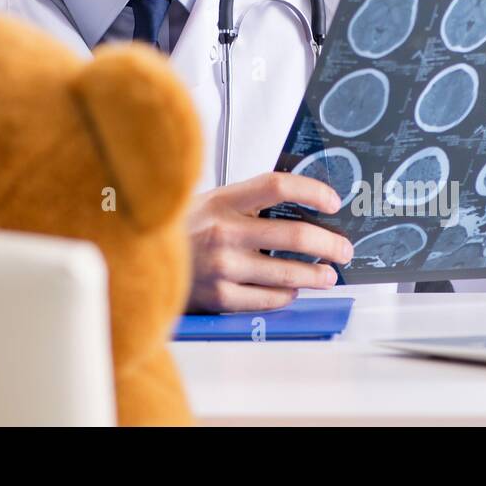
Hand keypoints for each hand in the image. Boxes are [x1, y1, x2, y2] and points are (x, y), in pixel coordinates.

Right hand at [184, 171, 353, 312]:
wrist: (142, 258)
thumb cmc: (183, 230)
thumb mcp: (211, 202)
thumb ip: (248, 201)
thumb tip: (299, 204)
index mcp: (223, 200)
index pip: (277, 186)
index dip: (311, 191)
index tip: (332, 202)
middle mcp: (224, 232)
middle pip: (294, 234)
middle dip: (329, 243)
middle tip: (343, 248)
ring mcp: (223, 267)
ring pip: (289, 273)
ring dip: (317, 274)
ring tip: (328, 274)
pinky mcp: (221, 297)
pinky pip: (270, 299)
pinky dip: (287, 294)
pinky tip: (292, 289)